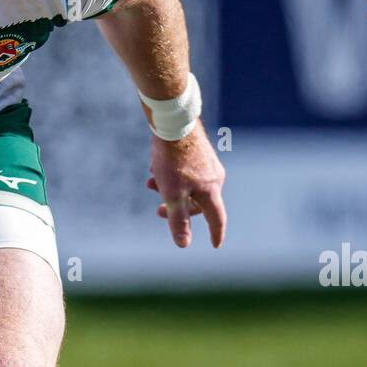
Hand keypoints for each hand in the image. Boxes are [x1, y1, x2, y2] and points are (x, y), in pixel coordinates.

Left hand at [146, 123, 227, 248]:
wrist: (173, 122)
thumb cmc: (173, 159)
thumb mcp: (172, 194)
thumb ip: (178, 220)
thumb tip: (184, 245)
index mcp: (211, 190)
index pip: (217, 218)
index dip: (216, 233)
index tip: (215, 245)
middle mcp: (215, 177)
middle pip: (197, 203)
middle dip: (176, 209)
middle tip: (157, 211)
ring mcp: (208, 163)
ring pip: (188, 186)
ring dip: (169, 190)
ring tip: (150, 183)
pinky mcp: (199, 152)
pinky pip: (186, 172)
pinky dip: (171, 176)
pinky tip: (155, 167)